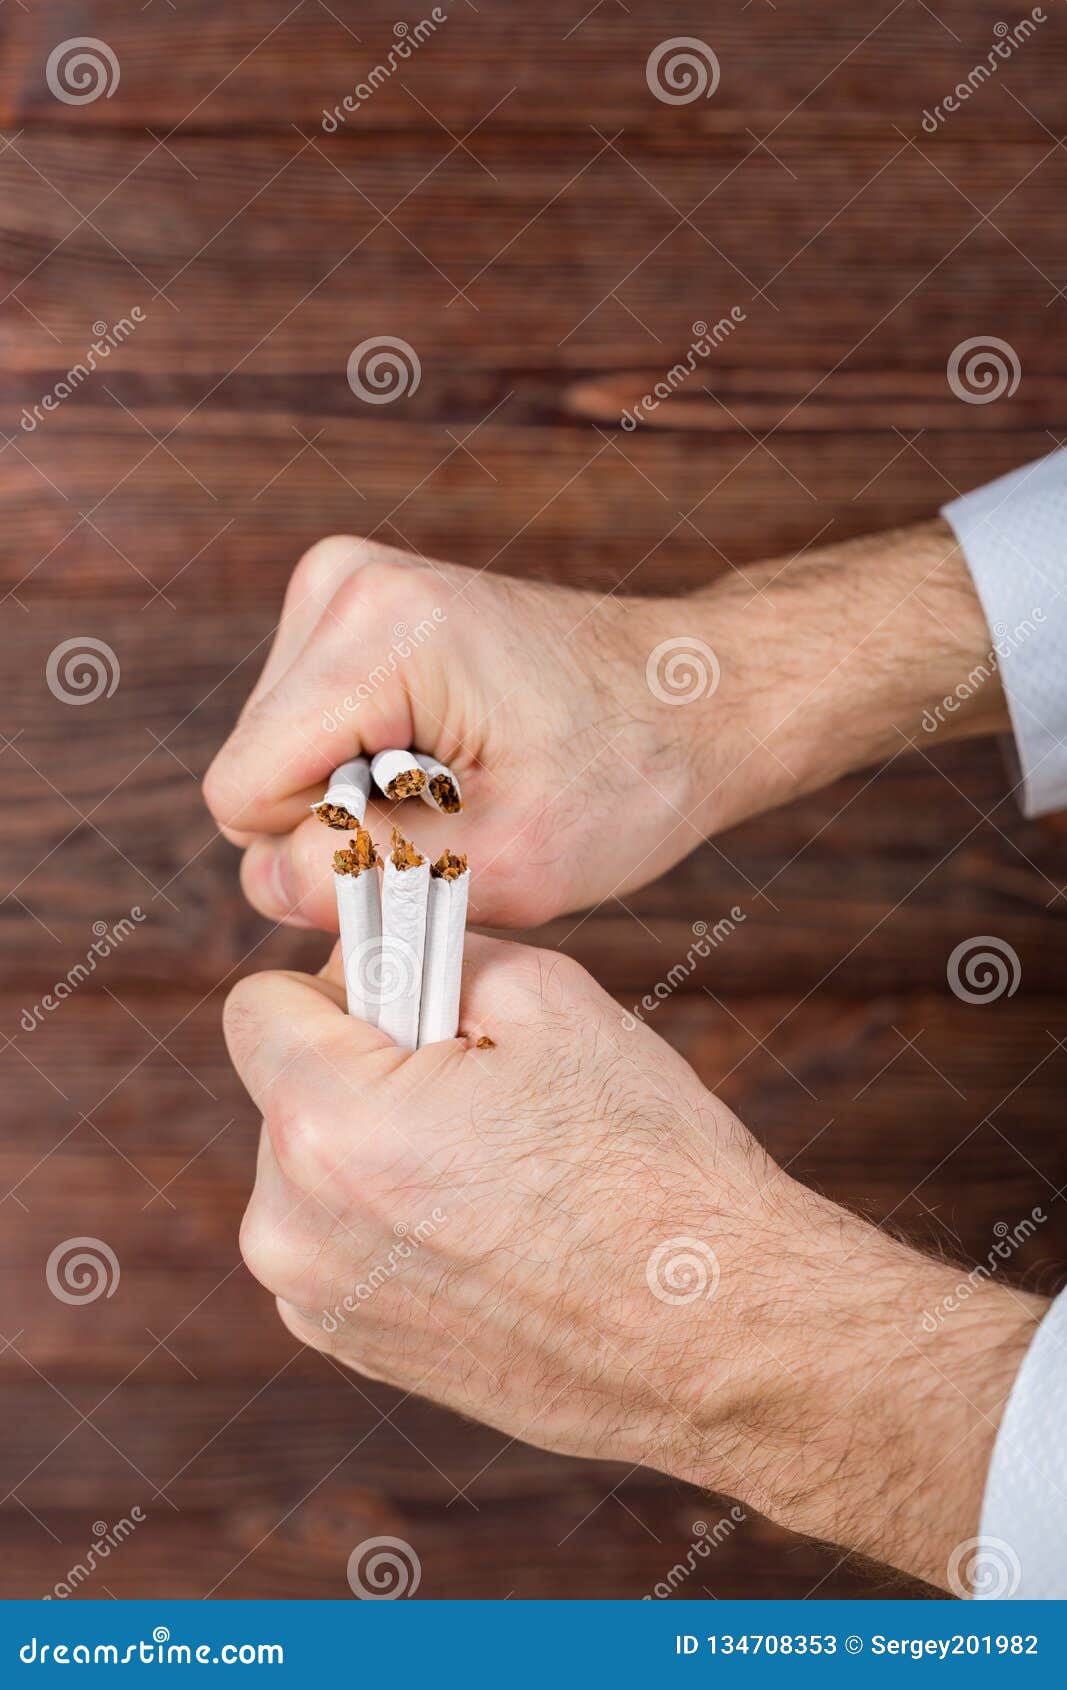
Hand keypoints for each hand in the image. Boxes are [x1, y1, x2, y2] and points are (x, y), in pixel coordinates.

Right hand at [203, 523, 1005, 932]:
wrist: (692, 698)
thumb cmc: (628, 776)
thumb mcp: (506, 865)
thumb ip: (366, 881)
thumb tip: (263, 882)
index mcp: (378, 636)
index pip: (244, 796)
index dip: (326, 852)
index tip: (433, 841)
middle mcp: (344, 585)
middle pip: (254, 772)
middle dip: (344, 821)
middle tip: (461, 814)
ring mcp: (345, 584)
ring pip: (275, 755)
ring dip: (358, 795)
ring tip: (465, 780)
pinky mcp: (356, 605)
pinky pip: (305, 728)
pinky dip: (369, 763)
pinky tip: (450, 754)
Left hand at [224, 938, 1039, 1589]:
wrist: (720, 1332)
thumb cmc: (648, 1164)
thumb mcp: (549, 998)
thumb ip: (436, 954)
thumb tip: (383, 955)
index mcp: (327, 1125)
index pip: (258, 1006)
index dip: (342, 982)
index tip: (414, 997)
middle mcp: (293, 1227)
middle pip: (285, 1089)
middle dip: (365, 1066)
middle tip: (479, 1086)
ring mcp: (317, 1302)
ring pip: (310, 1167)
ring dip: (376, 1144)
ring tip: (497, 1165)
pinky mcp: (353, 1349)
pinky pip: (339, 1239)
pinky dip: (391, 1216)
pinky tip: (492, 1227)